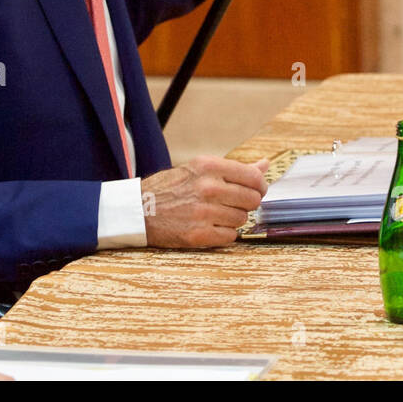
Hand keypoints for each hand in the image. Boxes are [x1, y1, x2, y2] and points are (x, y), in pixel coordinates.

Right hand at [140, 156, 269, 247]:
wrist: (138, 210)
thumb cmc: (170, 187)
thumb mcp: (198, 169)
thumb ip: (234, 169)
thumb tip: (265, 165)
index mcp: (208, 166)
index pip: (254, 177)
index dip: (259, 186)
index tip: (255, 190)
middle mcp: (208, 188)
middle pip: (252, 200)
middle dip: (246, 203)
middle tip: (231, 204)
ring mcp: (203, 213)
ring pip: (242, 219)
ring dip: (233, 219)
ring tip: (215, 214)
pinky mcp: (198, 235)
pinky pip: (230, 236)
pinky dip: (223, 234)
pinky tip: (209, 226)